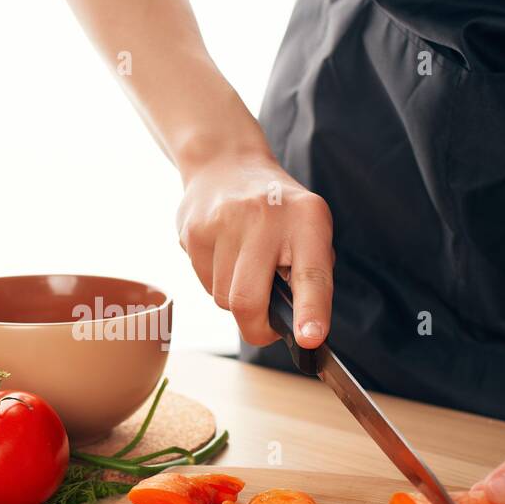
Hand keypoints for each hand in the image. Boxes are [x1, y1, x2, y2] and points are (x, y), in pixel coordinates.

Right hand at [176, 151, 333, 347]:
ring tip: (245, 268)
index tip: (310, 339)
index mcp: (307, 218)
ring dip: (236, 299)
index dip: (311, 311)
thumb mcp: (309, 229)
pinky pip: (203, 284)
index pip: (311, 273)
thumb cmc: (278, 211)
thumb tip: (300, 327)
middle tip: (267, 330)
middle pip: (249, 300)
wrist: (226, 164)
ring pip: (223, 298)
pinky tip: (223, 255)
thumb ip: (310, 273)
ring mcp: (224, 222)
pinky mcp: (193, 231)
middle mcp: (264, 217)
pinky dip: (216, 282)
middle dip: (257, 329)